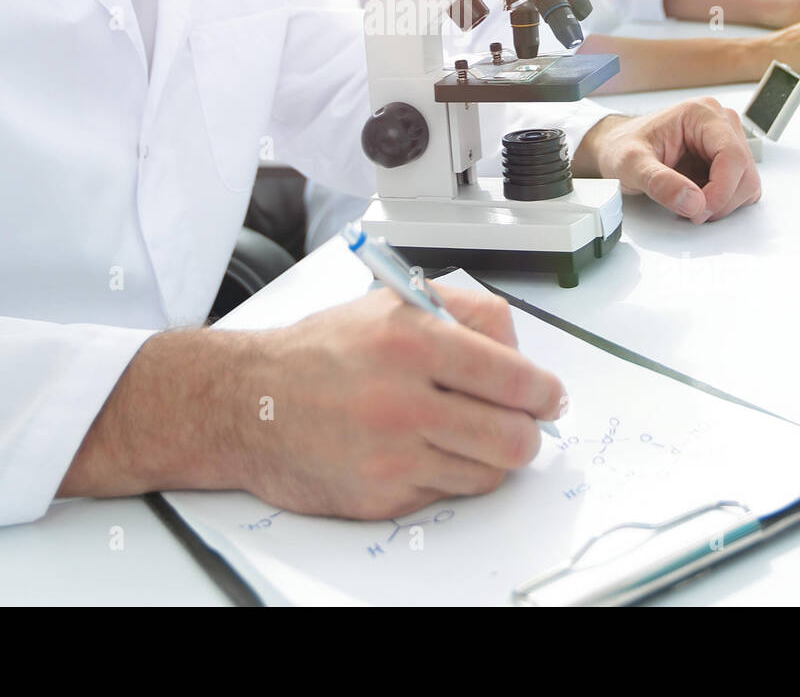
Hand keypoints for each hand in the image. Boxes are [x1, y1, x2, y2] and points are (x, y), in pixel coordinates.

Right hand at [233, 286, 565, 518]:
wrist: (250, 403)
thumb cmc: (320, 352)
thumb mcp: (392, 303)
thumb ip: (463, 314)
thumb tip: (519, 353)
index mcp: (412, 340)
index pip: (513, 376)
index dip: (544, 391)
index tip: (549, 396)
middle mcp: (403, 399)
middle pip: (513, 437)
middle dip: (528, 432)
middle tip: (523, 424)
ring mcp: (392, 455)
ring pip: (488, 472)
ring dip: (490, 455)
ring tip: (468, 432)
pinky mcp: (381, 496)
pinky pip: (446, 493)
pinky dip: (447, 474)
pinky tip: (422, 449)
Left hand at [586, 99, 760, 224]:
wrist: (614, 147)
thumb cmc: (621, 146)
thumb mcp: (630, 163)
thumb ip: (658, 182)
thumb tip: (692, 201)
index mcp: (701, 114)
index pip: (732, 155)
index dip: (722, 190)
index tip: (700, 210)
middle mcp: (720, 124)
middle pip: (745, 173)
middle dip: (721, 200)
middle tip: (690, 211)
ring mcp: (725, 142)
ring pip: (747, 184)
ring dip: (722, 203)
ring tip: (688, 203)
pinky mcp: (725, 162)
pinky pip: (739, 190)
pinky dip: (721, 203)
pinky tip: (696, 199)